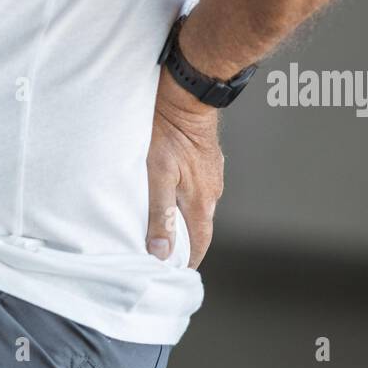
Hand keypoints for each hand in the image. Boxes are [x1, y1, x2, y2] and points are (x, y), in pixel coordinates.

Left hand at [146, 70, 224, 268]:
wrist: (186, 94)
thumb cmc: (166, 132)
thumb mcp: (156, 176)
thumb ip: (160, 214)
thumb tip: (161, 251)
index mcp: (201, 202)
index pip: (200, 244)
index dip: (187, 262)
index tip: (172, 274)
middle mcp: (211, 192)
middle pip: (199, 228)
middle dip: (183, 245)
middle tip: (161, 256)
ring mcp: (211, 175)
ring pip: (196, 208)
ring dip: (181, 221)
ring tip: (160, 229)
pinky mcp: (206, 161)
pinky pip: (195, 189)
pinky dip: (182, 200)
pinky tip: (166, 197)